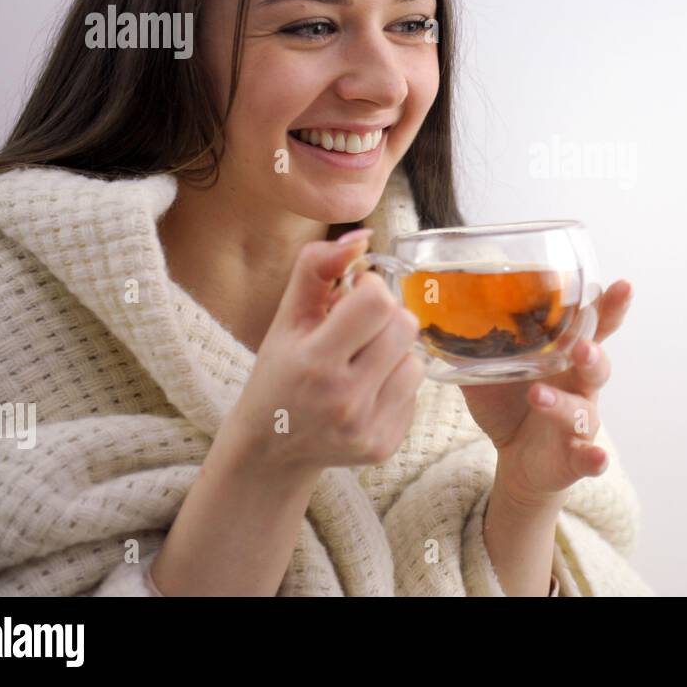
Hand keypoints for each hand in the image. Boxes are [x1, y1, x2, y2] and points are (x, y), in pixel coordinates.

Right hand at [223, 229, 427, 476]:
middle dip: (385, 319)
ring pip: (415, 359)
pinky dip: (394, 384)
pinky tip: (365, 391)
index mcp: (315, 362)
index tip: (351, 300)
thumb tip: (361, 238)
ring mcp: (366, 428)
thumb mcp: (287, 319)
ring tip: (361, 363)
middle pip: (404, 326)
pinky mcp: (384, 446)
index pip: (377, 302)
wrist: (271, 449)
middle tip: (357, 331)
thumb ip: (317, 268)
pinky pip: (414, 392)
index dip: (370, 290)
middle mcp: (343, 400)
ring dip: (393, 353)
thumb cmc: (280, 374)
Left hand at [459, 279, 633, 505]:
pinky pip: (590, 456)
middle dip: (593, 351)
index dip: (609, 306)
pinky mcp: (576, 455)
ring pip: (582, 409)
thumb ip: (473, 351)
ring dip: (564, 403)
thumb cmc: (510, 405)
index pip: (591, 326)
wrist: (516, 460)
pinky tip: (596, 458)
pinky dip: (595, 458)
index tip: (622, 286)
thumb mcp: (487, 376)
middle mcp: (579, 384)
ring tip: (538, 396)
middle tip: (581, 344)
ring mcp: (579, 421)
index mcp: (564, 356)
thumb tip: (438, 319)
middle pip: (598, 362)